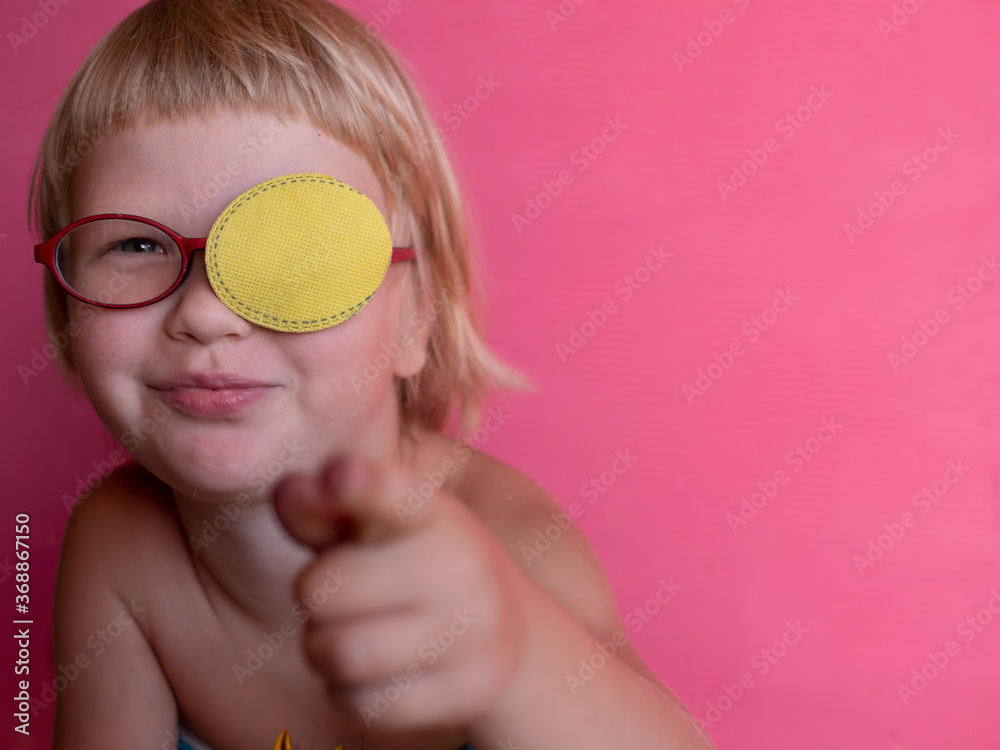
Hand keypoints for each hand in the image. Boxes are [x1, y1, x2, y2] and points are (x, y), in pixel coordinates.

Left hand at [271, 453, 529, 730]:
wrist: (508, 633)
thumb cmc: (416, 568)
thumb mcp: (377, 531)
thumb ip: (326, 512)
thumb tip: (287, 491)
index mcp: (431, 513)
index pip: (394, 496)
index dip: (364, 486)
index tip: (339, 474)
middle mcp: (459, 565)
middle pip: (320, 589)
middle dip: (314, 596)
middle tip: (343, 594)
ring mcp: (468, 631)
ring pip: (337, 654)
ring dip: (323, 650)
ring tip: (350, 634)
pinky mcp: (465, 689)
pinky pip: (363, 704)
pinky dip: (351, 692)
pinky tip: (378, 672)